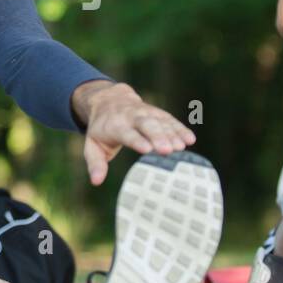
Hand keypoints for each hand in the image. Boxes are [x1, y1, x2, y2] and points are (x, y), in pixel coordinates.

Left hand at [75, 82, 195, 184]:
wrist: (110, 100)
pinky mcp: (158, 113)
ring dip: (172, 134)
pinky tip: (190, 139)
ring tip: (182, 147)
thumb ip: (95, 163)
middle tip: (167, 149)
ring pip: (161, 122)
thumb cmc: (102, 129)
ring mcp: (147, 113)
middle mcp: (133, 117)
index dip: (137, 140)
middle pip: (147, 125)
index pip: (127, 133)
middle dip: (158, 136)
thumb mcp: (92, 145)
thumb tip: (96, 181)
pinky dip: (180, 129)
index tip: (147, 149)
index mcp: (116, 125)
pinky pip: (171, 120)